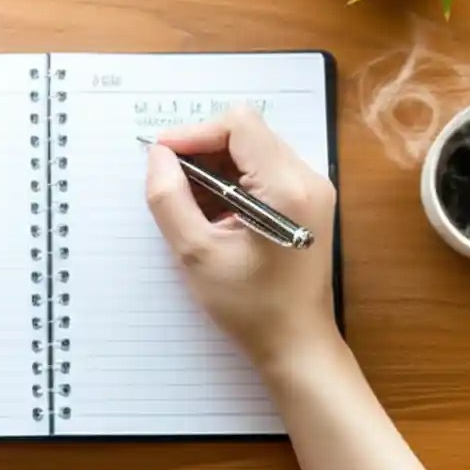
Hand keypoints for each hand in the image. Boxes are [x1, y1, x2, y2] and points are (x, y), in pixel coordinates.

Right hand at [144, 107, 337, 372]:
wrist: (297, 344)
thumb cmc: (249, 307)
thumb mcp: (196, 253)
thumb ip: (170, 198)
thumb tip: (158, 156)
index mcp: (286, 188)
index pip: (239, 125)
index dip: (195, 134)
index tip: (162, 159)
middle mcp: (307, 178)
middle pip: (246, 134)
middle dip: (203, 151)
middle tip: (171, 183)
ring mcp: (312, 190)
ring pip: (253, 150)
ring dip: (216, 168)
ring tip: (192, 205)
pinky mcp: (308, 202)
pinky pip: (264, 170)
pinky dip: (233, 182)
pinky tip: (215, 215)